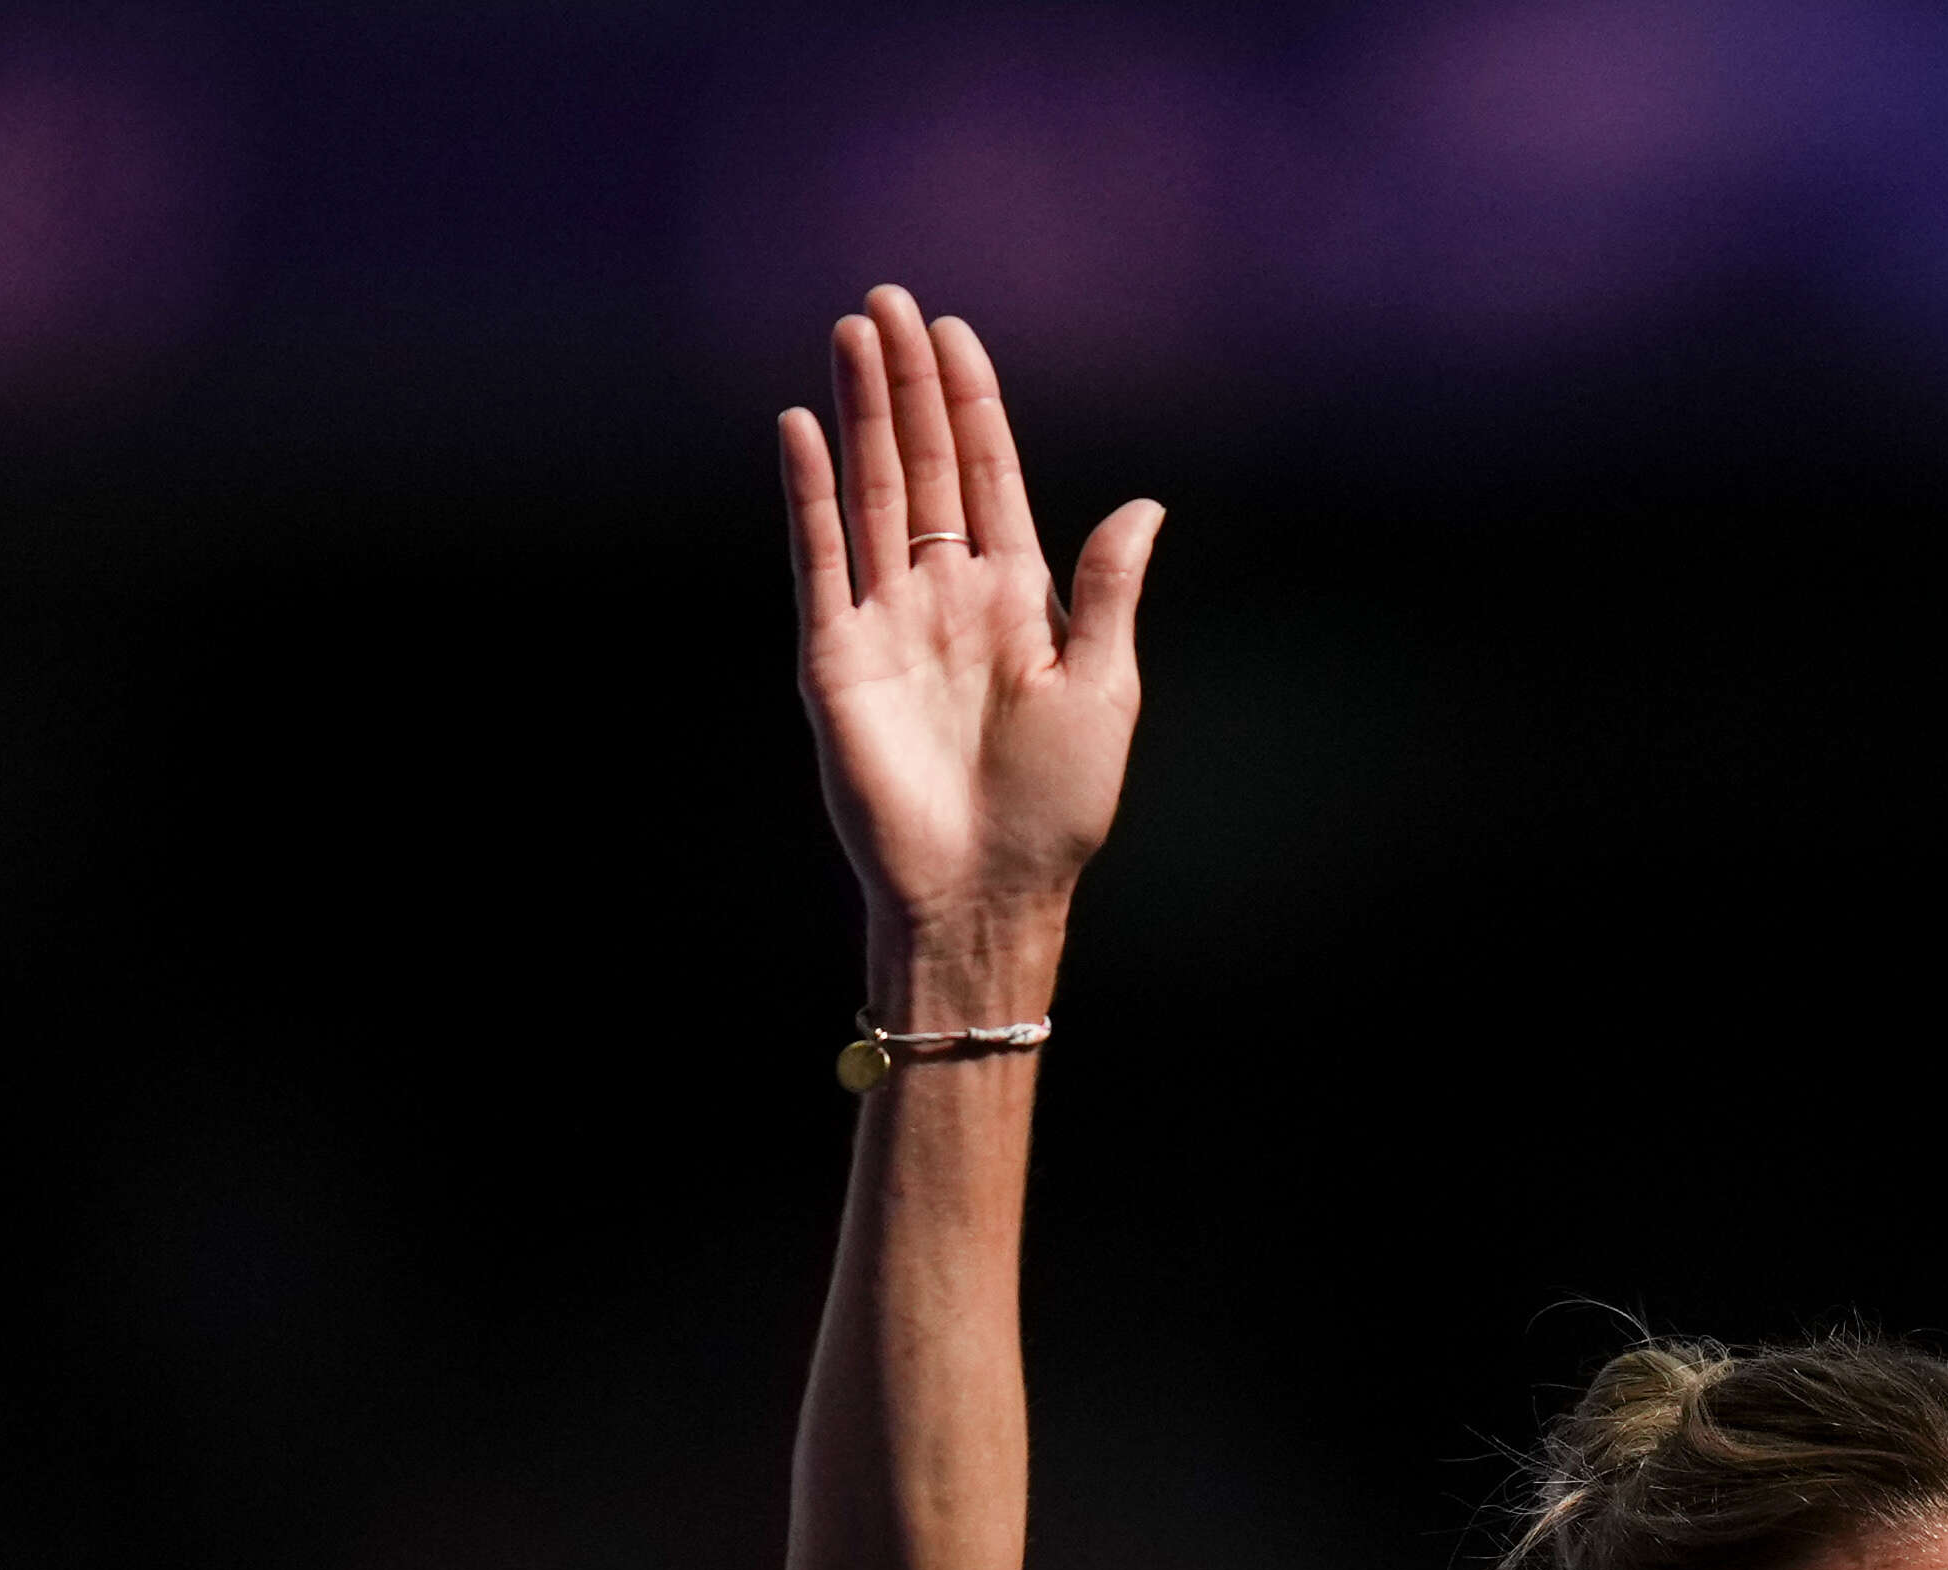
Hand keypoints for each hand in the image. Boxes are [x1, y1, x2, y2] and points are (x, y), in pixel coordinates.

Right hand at [779, 289, 1160, 1007]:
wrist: (986, 890)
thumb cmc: (1056, 807)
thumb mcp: (1104, 688)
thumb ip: (1110, 590)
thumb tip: (1146, 506)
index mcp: (1014, 597)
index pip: (988, 473)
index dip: (972, 401)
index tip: (955, 332)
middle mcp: (945, 595)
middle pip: (925, 463)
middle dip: (908, 382)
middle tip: (889, 301)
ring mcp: (886, 620)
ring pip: (873, 491)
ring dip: (862, 413)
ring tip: (852, 334)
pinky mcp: (835, 656)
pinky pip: (819, 557)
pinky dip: (809, 493)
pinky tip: (801, 428)